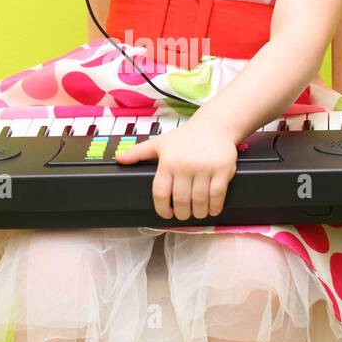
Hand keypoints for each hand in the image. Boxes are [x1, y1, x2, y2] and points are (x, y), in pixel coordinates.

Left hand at [114, 118, 237, 220]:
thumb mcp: (160, 143)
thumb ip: (138, 153)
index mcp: (168, 162)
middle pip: (181, 200)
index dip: (162, 209)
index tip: (166, 214)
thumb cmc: (185, 137)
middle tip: (183, 215)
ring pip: (200, 201)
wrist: (214, 126)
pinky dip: (214, 207)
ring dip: (198, 212)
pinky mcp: (222, 170)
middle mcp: (185, 165)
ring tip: (198, 213)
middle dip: (182, 213)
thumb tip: (119, 160)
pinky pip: (217, 195)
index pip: (160, 192)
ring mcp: (204, 168)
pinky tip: (212, 209)